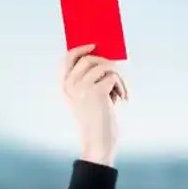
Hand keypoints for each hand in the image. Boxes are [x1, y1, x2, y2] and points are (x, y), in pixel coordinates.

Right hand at [60, 44, 127, 166]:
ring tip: (121, 93)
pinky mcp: (96, 90)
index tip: (94, 46)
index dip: (81, 49)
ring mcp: (82, 86)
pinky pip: (114, 76)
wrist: (98, 142)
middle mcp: (70, 84)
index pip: (68, 58)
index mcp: (65, 86)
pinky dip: (122, 86)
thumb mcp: (88, 99)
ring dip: (118, 79)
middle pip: (90, 59)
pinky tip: (122, 99)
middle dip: (108, 66)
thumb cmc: (97, 123)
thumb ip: (91, 81)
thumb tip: (108, 62)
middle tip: (117, 78)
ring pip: (105, 66)